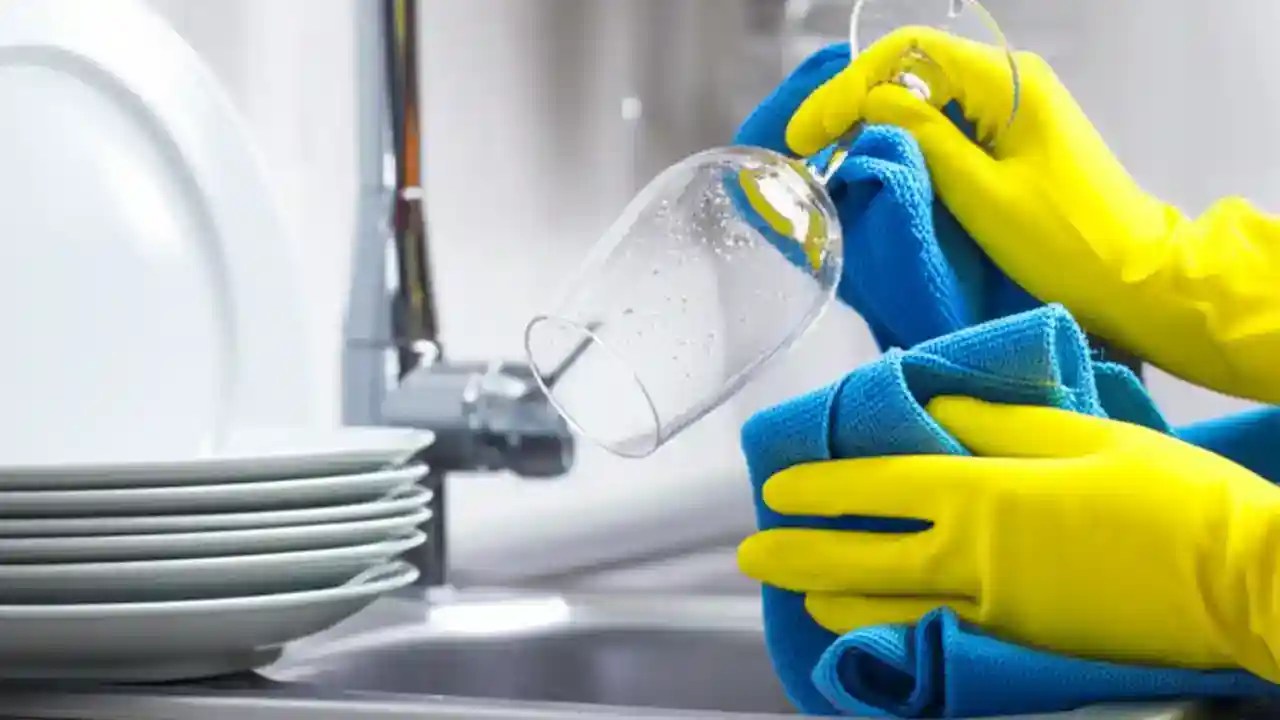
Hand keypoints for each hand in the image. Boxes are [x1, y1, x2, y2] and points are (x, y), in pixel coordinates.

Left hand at [738, 396, 1279, 680]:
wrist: (1243, 580)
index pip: (878, 484)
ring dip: (833, 596)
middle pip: (860, 555)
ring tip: (800, 590)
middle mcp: (972, 555)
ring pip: (887, 606)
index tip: (775, 489)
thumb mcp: (1086, 436)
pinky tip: (870, 627)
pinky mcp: (1018, 644)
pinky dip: (890, 629)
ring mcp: (992, 609)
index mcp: (985, 492)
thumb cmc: (1171, 496)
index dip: (820, 487)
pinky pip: (933, 637)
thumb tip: (934, 407)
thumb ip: (999, 423)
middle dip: (798, 553)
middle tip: (751, 554)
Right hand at [786, 29, 1279, 402]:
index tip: (806, 137)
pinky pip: (948, 124)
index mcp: (1008, 82)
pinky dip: (905, 141)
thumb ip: (923, 139)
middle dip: (852, 103)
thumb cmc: (1064, 241)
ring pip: (926, 98)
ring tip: (829, 158)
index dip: (847, 89)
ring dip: (874, 123)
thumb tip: (870, 106)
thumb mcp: (980, 192)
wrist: (1134, 279)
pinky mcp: (1013, 139)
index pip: (908, 55)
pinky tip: (874, 165)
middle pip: (914, 70)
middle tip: (806, 147)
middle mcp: (1011, 81)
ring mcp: (1014, 109)